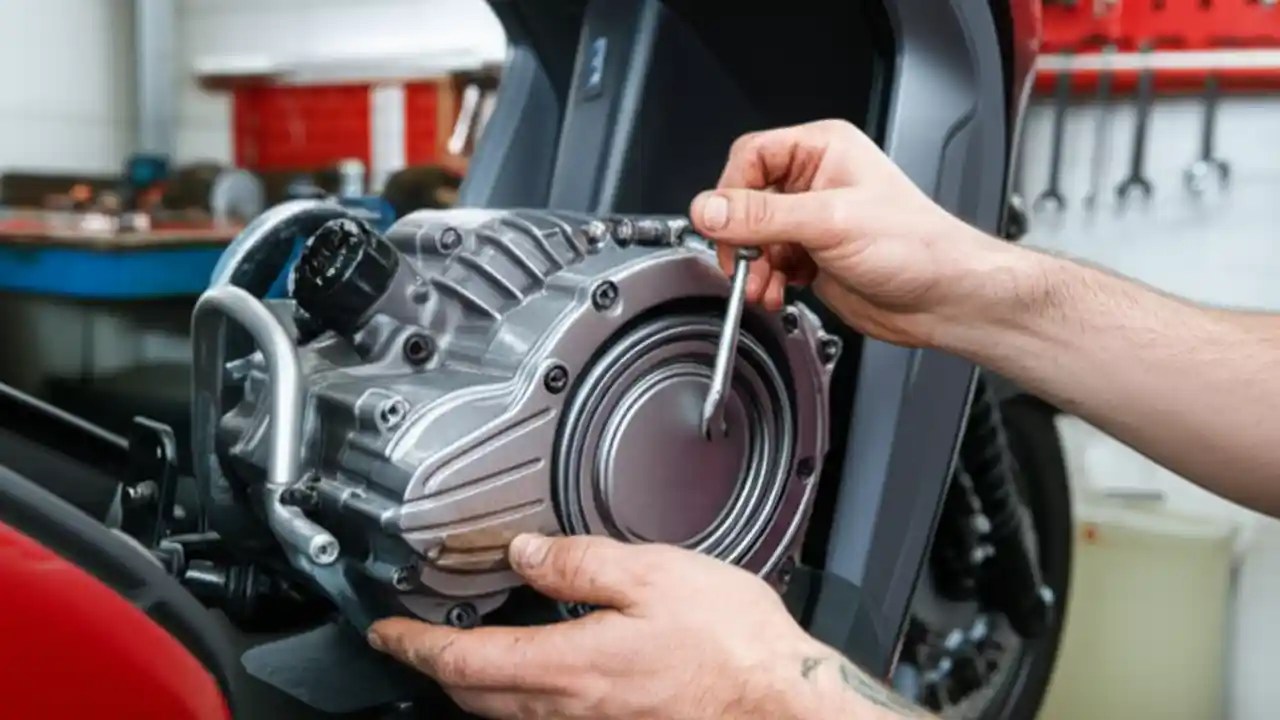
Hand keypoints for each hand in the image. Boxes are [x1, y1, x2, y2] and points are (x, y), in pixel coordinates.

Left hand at [367, 534, 826, 719]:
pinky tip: (537, 674)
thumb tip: (525, 551)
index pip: (461, 660)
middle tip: (413, 639)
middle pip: (472, 695)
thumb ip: (578, 561)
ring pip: (505, 713)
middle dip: (434, 665)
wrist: (781, 703)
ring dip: (472, 681)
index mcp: (568, 665)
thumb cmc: (731, 645)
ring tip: (463, 650)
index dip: (411, 644)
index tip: (384, 632)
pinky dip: (518, 695)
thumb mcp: (651, 574)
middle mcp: (570, 710)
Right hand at [690, 119, 1014, 347]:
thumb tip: (710, 209)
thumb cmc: (916, 247)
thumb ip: (764, 216)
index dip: (731, 191)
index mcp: (823, 149)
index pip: (751, 156)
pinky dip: (766, 281)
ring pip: (754, 237)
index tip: (723, 224)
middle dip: (740, 238)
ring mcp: (811, 220)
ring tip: (762, 284)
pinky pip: (769, 264)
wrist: (943, 299)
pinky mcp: (811, 254)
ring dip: (752, 266)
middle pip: (745, 200)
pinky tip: (778, 291)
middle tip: (743, 262)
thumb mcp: (830, 222)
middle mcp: (814, 180)